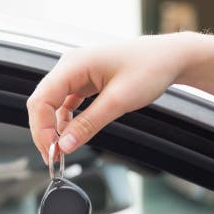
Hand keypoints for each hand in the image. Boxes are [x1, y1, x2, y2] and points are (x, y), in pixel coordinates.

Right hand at [27, 32, 198, 160]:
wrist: (172, 56)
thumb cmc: (150, 68)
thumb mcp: (118, 102)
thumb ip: (87, 125)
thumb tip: (64, 146)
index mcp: (73, 64)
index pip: (41, 100)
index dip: (41, 129)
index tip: (52, 151)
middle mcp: (69, 66)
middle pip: (41, 103)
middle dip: (44, 132)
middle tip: (53, 156)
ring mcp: (76, 73)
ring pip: (50, 104)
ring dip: (52, 128)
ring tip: (61, 149)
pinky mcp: (84, 80)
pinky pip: (64, 103)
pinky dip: (64, 121)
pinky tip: (70, 134)